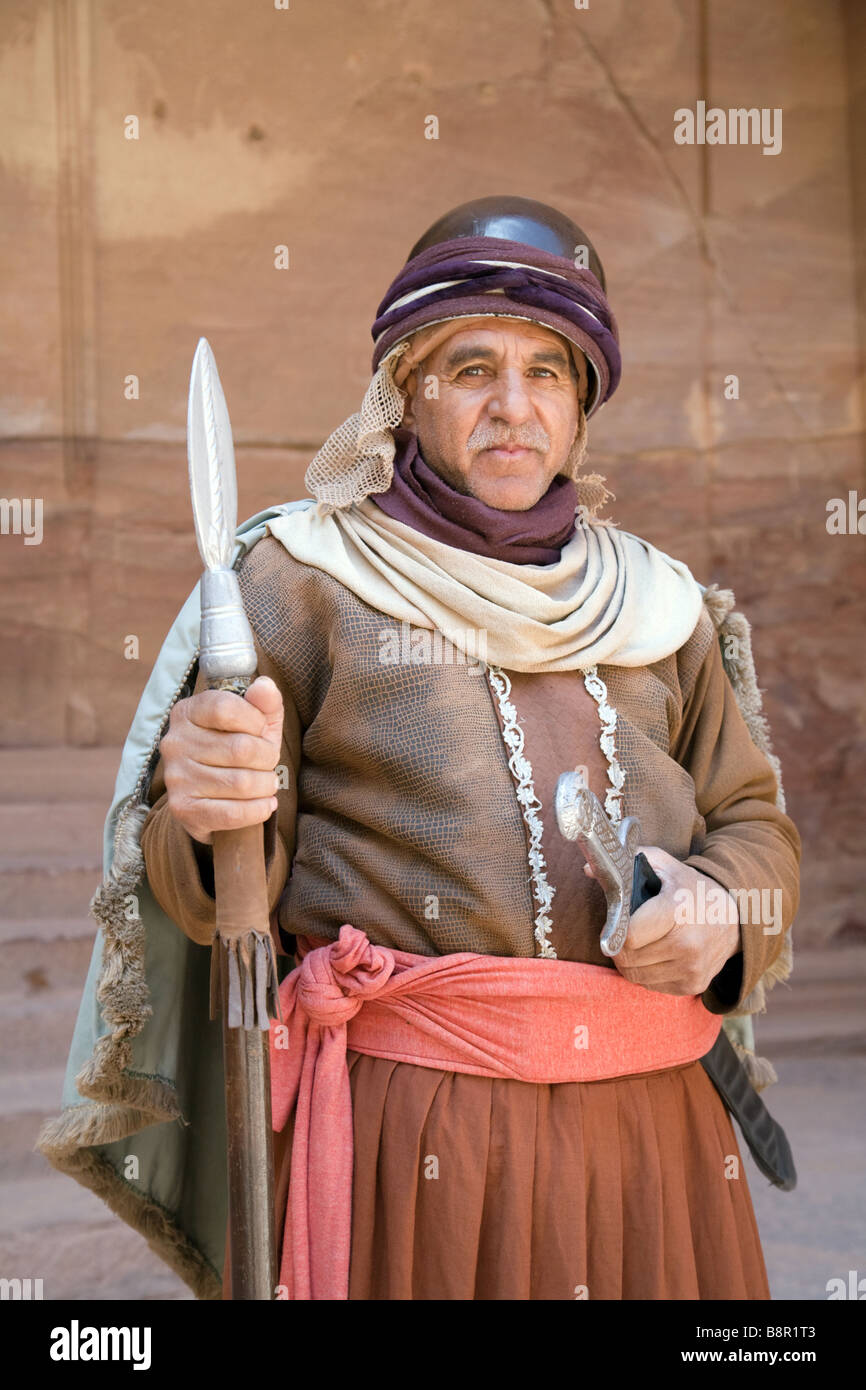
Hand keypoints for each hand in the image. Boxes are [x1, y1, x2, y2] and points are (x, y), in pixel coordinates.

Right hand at [158, 675, 283, 844]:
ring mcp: (176, 777)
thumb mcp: (255, 722)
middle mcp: (175, 742)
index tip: (261, 731)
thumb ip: (264, 701)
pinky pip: (231, 813)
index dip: (255, 721)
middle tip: (268, 763)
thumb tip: (264, 685)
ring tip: (267, 784)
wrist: (212, 796)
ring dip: (266, 785)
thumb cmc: (237, 749)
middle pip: (240, 748)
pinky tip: (265, 804)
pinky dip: (258, 810)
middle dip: (267, 758)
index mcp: (188, 712)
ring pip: (240, 783)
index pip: (225, 708)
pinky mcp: (183, 809)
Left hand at [584, 845, 741, 994]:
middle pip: (628, 958)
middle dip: (620, 946)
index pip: (629, 937)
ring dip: (630, 962)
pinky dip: (647, 973)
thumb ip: (628, 861)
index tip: (619, 922)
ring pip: (636, 976)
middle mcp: (688, 944)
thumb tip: (588, 869)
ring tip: (640, 944)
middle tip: (626, 933)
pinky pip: (652, 986)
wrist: (736, 918)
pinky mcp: (694, 985)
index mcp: (677, 911)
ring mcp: (692, 968)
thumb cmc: (692, 890)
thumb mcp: (665, 866)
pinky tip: (656, 955)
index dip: (617, 930)